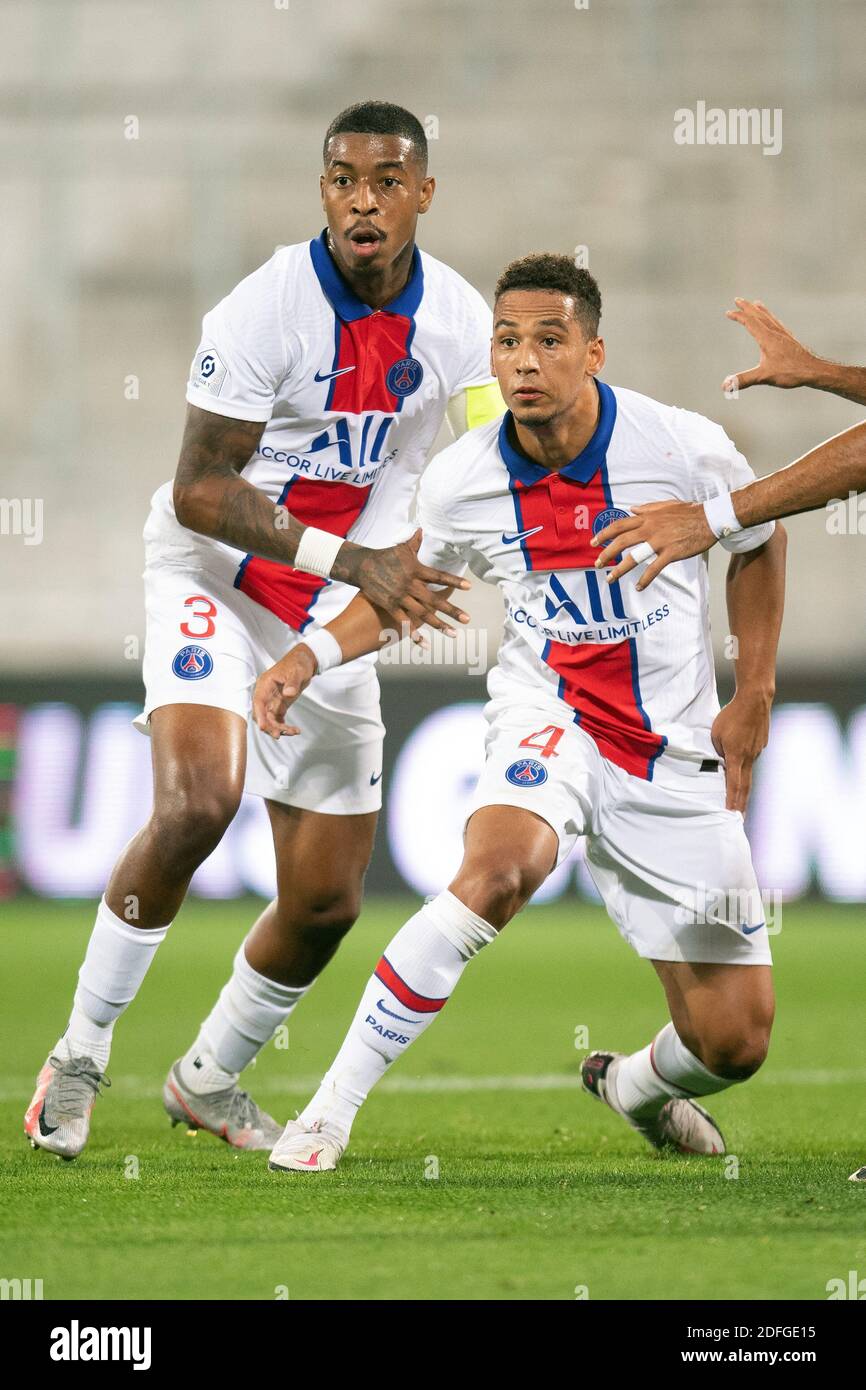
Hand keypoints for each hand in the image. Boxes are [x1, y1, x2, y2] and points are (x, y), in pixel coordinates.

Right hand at [253, 645, 316, 738]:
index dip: (259, 715)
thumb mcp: (297, 671)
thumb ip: (292, 683)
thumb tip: (288, 693)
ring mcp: (272, 700)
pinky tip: (294, 730)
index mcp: (265, 684)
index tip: (262, 727)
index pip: (258, 702)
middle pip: (262, 714)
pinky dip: (284, 726)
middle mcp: (266, 694)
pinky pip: (278, 719)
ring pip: (270, 719)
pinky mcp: (280, 705)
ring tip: (292, 732)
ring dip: (278, 728)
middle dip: (269, 726)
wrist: (305, 662)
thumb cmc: (298, 663)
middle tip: (279, 734)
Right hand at [336, 530, 469, 631]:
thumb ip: (415, 541)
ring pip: (423, 614)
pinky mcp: (390, 606)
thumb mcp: (402, 548)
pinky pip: (404, 622)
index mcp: (416, 570)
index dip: (454, 582)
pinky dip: (414, 633)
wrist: (362, 566)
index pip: (439, 577)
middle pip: (434, 600)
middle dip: (451, 610)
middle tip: (467, 619)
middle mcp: (410, 584)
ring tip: (453, 633)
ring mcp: (400, 597)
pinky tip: (425, 643)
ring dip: (439, 625)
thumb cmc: (385, 556)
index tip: (469, 587)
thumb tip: (422, 528)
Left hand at [590, 501, 715, 588]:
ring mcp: (660, 542)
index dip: (604, 534)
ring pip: (634, 557)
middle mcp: (650, 529)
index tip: (593, 542)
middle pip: (621, 542)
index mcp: (647, 517)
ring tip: (609, 579)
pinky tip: (638, 587)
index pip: (619, 525)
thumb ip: (648, 508)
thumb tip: (632, 509)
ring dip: (619, 570)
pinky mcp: (671, 553)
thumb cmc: (689, 512)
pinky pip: (654, 568)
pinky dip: (645, 579)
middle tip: (597, 564)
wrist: (709, 518)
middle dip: (606, 554)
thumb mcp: (666, 505)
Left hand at [710, 690, 772, 812]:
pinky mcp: (762, 743)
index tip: (732, 815)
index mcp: (737, 757)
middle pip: (745, 786)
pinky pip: (752, 757)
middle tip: (740, 819)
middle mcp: (750, 757)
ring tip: (739, 799)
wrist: (755, 700)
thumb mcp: (716, 734)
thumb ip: (718, 750)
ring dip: (743, 785)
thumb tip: (722, 761)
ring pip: (748, 771)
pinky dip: (746, 766)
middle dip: (742, 804)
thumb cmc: (731, 715)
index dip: (732, 801)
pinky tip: (743, 764)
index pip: (734, 785)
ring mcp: (758, 751)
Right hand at [722, 298, 818, 393]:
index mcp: (767, 338)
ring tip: (756, 304)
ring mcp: (784, 334)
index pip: (750, 322)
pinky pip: (778, 323)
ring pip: (769, 317)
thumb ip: (744, 380)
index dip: (738, 316)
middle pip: (759, 315)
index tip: (728, 312)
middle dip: (747, 307)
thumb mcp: (764, 376)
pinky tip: (773, 321)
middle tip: (737, 299)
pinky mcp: (790, 339)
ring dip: (760, 310)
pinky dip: (771, 317)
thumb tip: (725, 386)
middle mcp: (775, 332)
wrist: (813, 370)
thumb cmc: (790, 372)